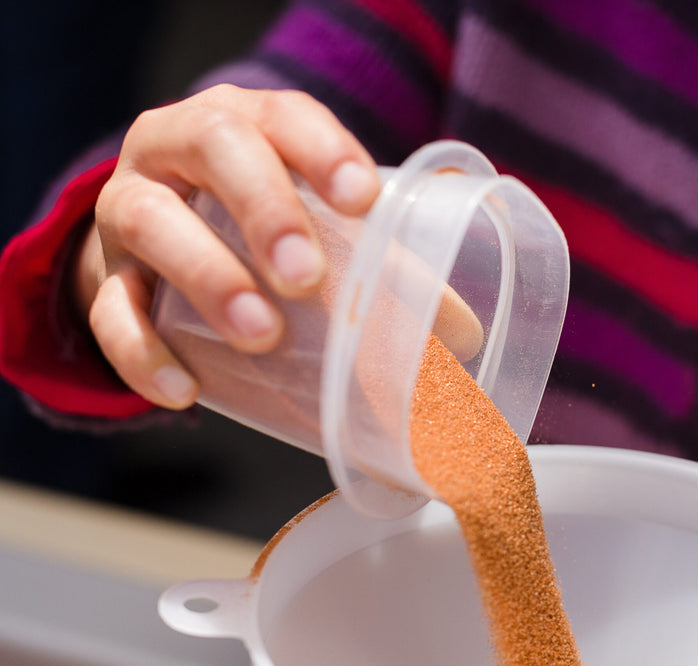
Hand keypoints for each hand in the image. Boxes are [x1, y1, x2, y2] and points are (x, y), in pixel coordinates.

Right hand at [74, 84, 379, 408]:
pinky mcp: (106, 277)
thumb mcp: (317, 231)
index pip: (285, 116)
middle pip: (216, 147)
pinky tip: (186, 391)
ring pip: (152, 221)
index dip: (323, 150)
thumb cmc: (261, 233)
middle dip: (266, 210)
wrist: (160, 251)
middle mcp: (179, 148)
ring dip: (209, 277)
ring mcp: (132, 207)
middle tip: (306, 277)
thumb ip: (383, 268)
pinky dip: (144, 352)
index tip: (361, 200)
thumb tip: (464, 335)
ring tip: (260, 334)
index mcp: (249, 126)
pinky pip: (110, 311)